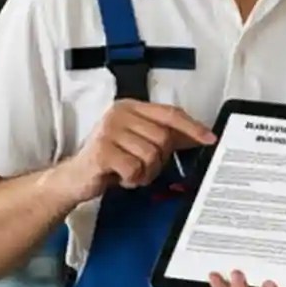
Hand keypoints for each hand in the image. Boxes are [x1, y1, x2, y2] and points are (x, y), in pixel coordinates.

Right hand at [64, 100, 215, 202]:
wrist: (75, 178)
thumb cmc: (111, 159)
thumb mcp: (139, 142)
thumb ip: (165, 137)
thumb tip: (199, 136)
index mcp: (131, 107)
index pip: (169, 113)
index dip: (192, 126)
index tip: (210, 138)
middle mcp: (119, 113)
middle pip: (163, 137)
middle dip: (159, 160)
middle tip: (144, 168)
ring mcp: (108, 130)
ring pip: (151, 155)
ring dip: (145, 172)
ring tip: (130, 173)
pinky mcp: (101, 150)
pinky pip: (134, 168)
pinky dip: (132, 179)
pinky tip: (120, 177)